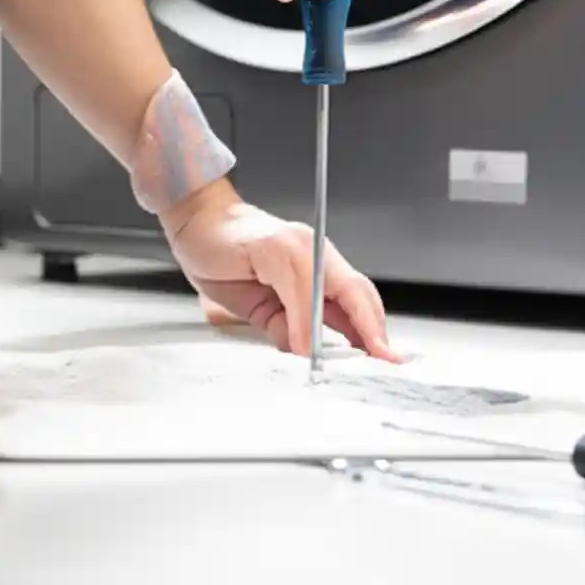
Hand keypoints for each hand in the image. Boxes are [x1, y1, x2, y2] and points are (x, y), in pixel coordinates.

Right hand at [161, 178, 402, 362]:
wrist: (197, 222)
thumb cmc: (227, 258)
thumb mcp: (264, 307)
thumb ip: (288, 326)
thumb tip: (307, 351)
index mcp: (319, 267)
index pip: (358, 298)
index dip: (375, 328)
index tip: (387, 357)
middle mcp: (316, 253)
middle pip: (358, 292)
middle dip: (372, 330)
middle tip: (380, 360)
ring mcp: (299, 247)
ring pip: (333, 291)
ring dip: (337, 332)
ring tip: (336, 362)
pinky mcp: (276, 247)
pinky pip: (299, 288)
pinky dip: (304, 320)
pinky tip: (302, 343)